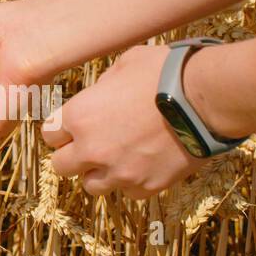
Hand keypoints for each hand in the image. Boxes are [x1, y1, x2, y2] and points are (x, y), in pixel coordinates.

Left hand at [42, 45, 203, 198]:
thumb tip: (101, 95)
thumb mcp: (125, 63)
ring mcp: (119, 173)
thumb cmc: (164, 73)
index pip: (50, 134)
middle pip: (62, 166)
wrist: (205, 99)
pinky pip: (128, 192)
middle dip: (74, 155)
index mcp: (80, 116)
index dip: (61, 130)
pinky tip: (145, 163)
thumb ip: (103, 86)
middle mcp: (92, 150)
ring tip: (118, 157)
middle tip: (92, 145)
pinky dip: (132, 181)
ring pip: (92, 186)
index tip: (74, 127)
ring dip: (99, 173)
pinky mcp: (146, 187)